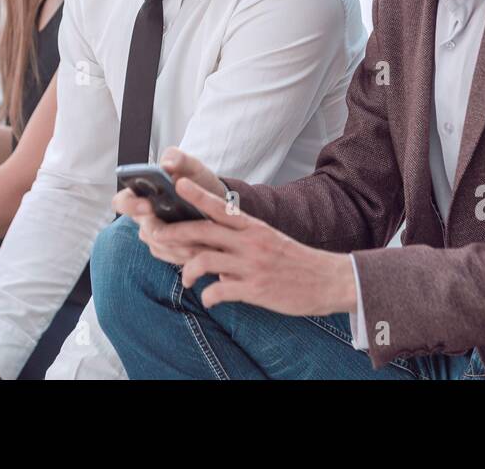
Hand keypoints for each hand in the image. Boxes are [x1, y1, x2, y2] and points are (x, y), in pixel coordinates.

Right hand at [112, 147, 227, 263]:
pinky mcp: (168, 251)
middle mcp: (143, 218)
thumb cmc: (196, 180)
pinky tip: (203, 247)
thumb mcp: (192, 165)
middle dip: (162, 230)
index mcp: (140, 193)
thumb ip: (179, 159)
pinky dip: (188, 253)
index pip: (122, 202)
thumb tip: (167, 164)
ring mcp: (154, 236)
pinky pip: (172, 257)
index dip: (131, 205)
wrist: (215, 200)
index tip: (148, 205)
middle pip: (144, 230)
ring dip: (180, 243)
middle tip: (182, 228)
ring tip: (201, 239)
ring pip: (160, 246)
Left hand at [140, 176, 357, 317]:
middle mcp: (250, 243)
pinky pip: (219, 292)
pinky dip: (208, 297)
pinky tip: (210, 299)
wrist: (329, 280)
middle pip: (203, 232)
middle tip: (155, 236)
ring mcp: (251, 266)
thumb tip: (212, 243)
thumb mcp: (269, 239)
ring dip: (187, 271)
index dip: (198, 195)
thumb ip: (241, 238)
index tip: (178, 184)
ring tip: (187, 279)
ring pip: (204, 262)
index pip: (221, 206)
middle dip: (174, 234)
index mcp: (254, 227)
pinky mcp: (254, 290)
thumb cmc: (295, 260)